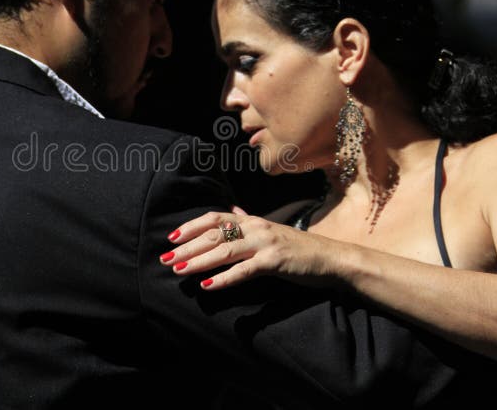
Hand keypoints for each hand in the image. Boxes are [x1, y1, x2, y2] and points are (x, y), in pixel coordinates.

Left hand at [159, 211, 345, 290]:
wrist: (330, 259)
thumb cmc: (298, 248)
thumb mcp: (271, 231)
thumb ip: (249, 222)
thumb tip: (234, 211)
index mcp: (252, 220)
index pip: (214, 218)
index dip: (191, 227)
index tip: (171, 237)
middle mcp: (255, 227)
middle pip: (213, 235)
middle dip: (187, 247)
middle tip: (165, 258)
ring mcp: (265, 243)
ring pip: (224, 251)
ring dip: (198, 261)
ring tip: (179, 270)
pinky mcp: (274, 261)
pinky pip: (244, 270)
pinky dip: (224, 278)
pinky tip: (208, 286)